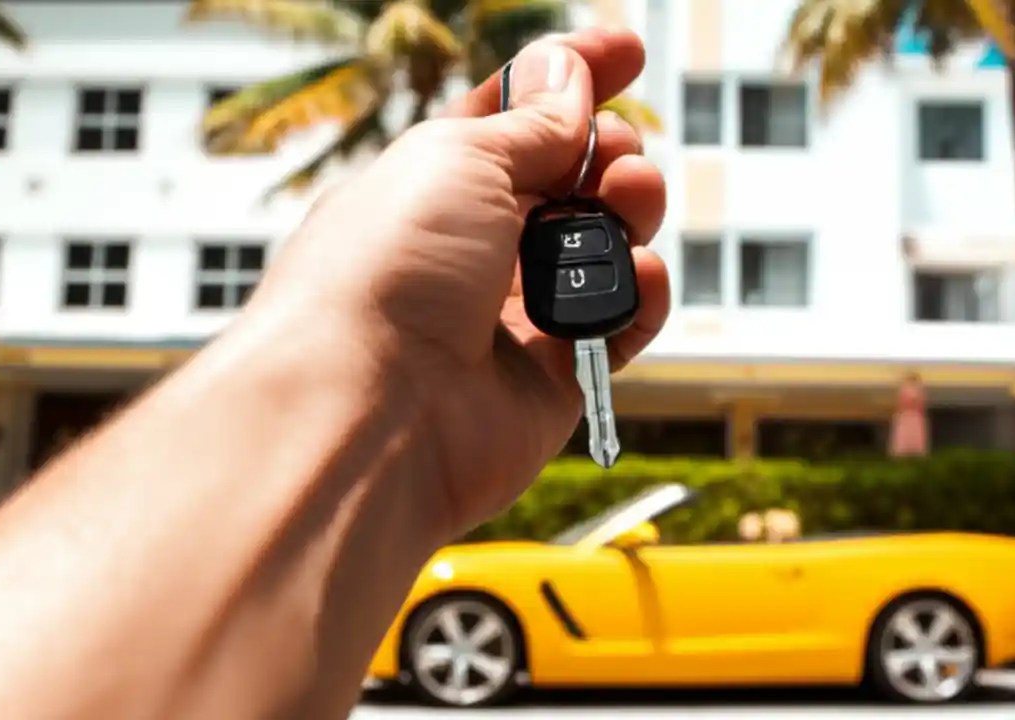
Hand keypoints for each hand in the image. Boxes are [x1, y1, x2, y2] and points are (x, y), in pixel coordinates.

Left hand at [248, 29, 669, 539]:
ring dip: (630, 211)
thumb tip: (568, 73)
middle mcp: (475, 246)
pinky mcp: (555, 375)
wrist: (373, 406)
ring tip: (626, 202)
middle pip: (571, 181)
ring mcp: (516, 312)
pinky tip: (637, 275)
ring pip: (605, 247)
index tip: (625, 51)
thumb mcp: (461, 157)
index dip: (569, 78)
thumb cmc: (386, 270)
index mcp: (436, 183)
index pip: (514, 116)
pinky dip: (642, 292)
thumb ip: (533, 122)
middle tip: (610, 156)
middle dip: (607, 152)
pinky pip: (622, 322)